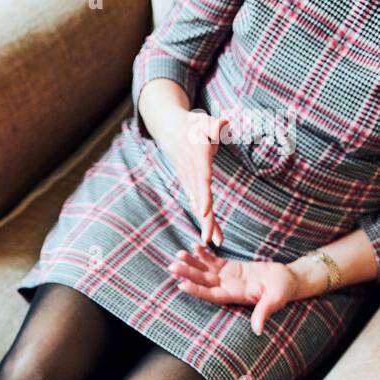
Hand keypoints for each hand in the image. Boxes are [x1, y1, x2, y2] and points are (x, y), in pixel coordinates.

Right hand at [158, 109, 228, 246]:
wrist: (170, 130)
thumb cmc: (191, 124)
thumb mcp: (204, 120)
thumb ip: (216, 125)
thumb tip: (226, 124)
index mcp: (197, 158)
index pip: (201, 179)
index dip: (203, 196)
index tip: (205, 213)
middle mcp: (192, 174)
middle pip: (200, 199)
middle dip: (206, 220)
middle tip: (211, 240)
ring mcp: (189, 181)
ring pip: (199, 205)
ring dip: (207, 224)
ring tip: (216, 242)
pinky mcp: (190, 185)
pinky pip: (198, 203)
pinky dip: (205, 218)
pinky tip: (211, 233)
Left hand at [170, 243, 298, 332]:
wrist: (288, 280)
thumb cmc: (283, 291)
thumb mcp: (275, 300)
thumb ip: (264, 312)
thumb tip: (257, 330)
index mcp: (235, 296)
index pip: (211, 294)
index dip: (197, 290)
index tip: (182, 284)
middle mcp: (227, 288)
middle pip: (203, 281)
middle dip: (188, 273)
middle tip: (172, 265)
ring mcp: (228, 278)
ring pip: (205, 270)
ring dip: (192, 263)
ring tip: (178, 254)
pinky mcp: (231, 269)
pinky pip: (214, 261)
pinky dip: (204, 254)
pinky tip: (194, 246)